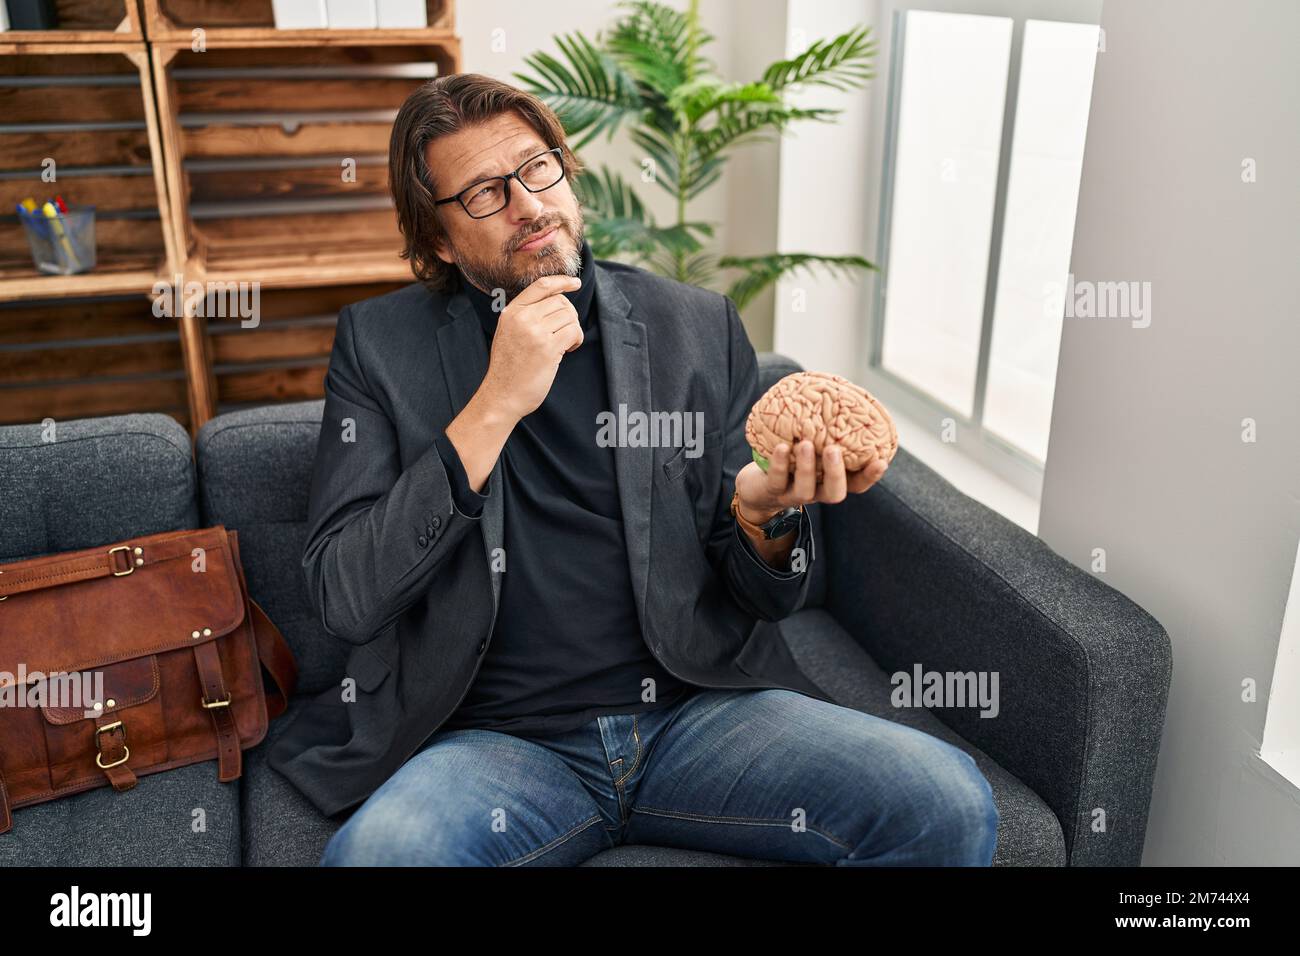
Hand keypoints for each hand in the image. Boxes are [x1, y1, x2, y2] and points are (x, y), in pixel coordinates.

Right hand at [479, 273, 583, 421]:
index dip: (562, 281)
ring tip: (566, 344)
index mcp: (511, 312)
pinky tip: (569, 350)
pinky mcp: (548, 348)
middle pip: (560, 302)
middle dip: (570, 315)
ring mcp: (534, 332)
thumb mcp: (508, 333)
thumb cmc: (509, 368)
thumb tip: (557, 302)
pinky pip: (573, 332)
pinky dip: (577, 339)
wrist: (502, 395)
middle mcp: (522, 318)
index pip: (541, 286)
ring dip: (573, 329)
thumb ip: (525, 316)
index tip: (575, 283)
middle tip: (566, 333)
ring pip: (569, 316)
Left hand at [733, 440, 889, 522]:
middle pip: (835, 493)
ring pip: (805, 490)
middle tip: (833, 450)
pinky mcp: (772, 492)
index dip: (870, 476)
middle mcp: (817, 491)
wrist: (758, 486)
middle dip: (836, 472)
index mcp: (831, 480)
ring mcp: (794, 494)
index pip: (857, 484)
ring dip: (807, 466)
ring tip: (805, 444)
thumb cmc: (792, 458)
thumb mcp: (812, 446)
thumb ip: (827, 432)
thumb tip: (839, 392)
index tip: (881, 461)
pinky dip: (780, 464)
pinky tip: (782, 447)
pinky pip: (777, 481)